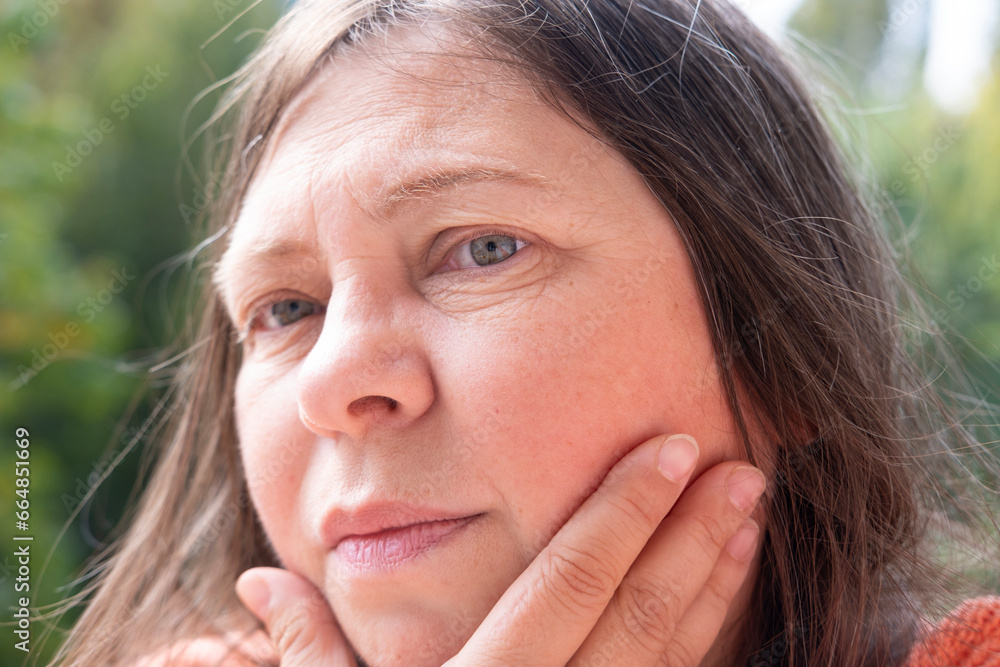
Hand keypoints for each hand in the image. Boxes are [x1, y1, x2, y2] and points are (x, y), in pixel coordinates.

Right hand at [238, 433, 764, 664]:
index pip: (566, 583)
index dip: (622, 513)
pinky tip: (727, 607)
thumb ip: (304, 652)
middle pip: (634, 615)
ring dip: (713, 589)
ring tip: (750, 523)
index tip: (670, 449)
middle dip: (691, 537)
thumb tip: (260, 581)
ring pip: (667, 663)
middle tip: (743, 470)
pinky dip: (705, 652)